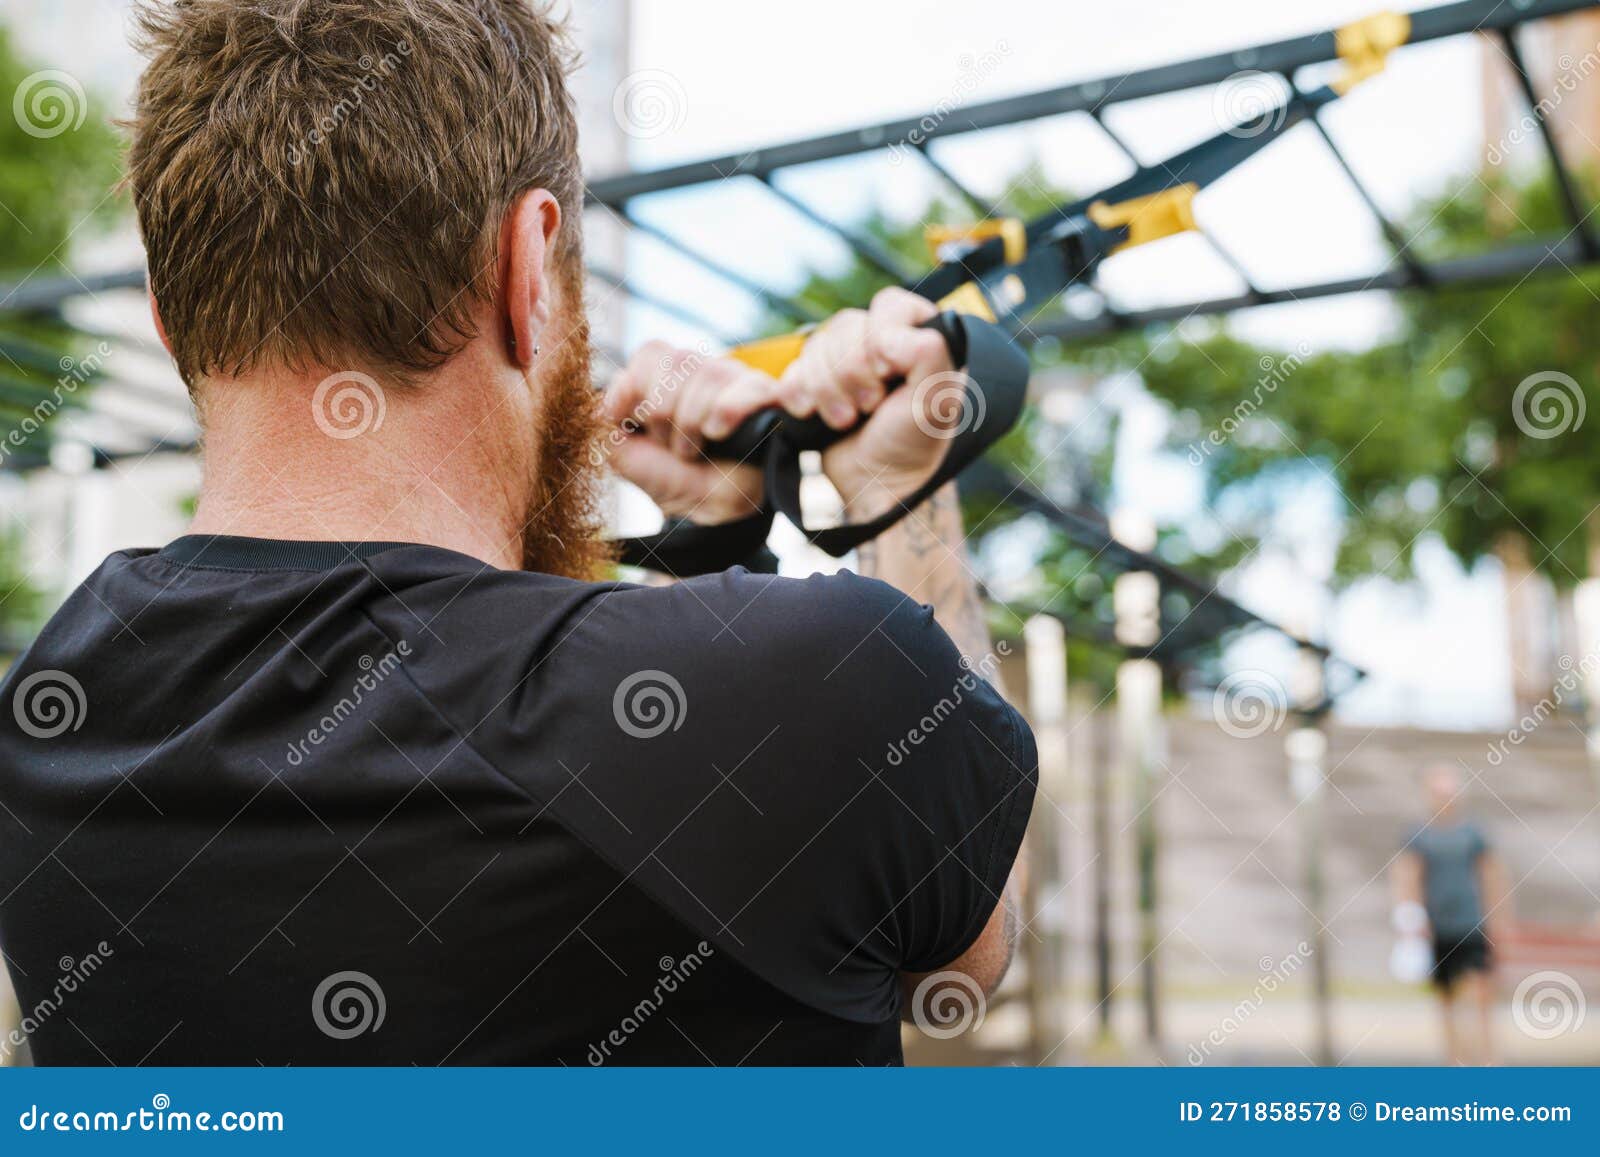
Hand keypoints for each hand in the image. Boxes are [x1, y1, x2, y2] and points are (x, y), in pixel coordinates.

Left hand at [601, 343, 780, 524]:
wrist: (719, 516)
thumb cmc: (677, 481)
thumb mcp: (628, 458)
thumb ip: (605, 427)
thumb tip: (594, 403)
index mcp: (668, 376)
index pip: (649, 355)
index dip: (635, 391)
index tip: (634, 425)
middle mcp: (703, 369)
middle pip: (675, 361)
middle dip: (664, 415)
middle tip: (673, 446)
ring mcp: (737, 379)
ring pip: (706, 375)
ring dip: (692, 426)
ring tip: (698, 450)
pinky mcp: (767, 396)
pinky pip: (744, 388)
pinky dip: (725, 413)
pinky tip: (720, 434)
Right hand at [781, 287, 965, 518]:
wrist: (873, 486)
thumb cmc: (912, 446)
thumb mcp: (936, 402)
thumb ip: (929, 354)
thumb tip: (889, 335)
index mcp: (919, 337)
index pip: (889, 305)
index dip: (879, 336)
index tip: (884, 374)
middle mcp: (882, 343)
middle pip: (846, 324)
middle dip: (851, 373)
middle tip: (868, 408)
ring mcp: (845, 361)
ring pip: (817, 345)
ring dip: (826, 390)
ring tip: (845, 421)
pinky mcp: (815, 381)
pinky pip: (792, 368)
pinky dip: (798, 394)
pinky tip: (812, 415)